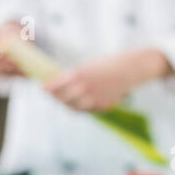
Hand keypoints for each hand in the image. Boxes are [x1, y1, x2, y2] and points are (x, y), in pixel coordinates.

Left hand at [43, 48, 169, 111]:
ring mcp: (94, 99)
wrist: (130, 69)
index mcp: (78, 75)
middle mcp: (84, 88)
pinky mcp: (102, 106)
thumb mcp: (87, 65)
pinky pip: (87, 110)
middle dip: (56, 97)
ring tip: (66, 99)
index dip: (47, 89)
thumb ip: (73, 76)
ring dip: (68, 104)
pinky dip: (82, 106)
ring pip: (73, 107)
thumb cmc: (107, 64)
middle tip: (53, 94)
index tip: (44, 88)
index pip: (55, 86)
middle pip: (62, 99)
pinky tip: (82, 100)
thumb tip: (57, 84)